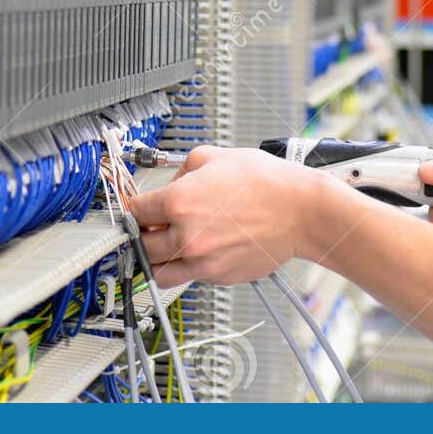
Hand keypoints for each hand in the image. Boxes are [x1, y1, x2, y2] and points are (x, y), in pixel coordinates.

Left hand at [126, 145, 327, 286]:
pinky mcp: (217, 276)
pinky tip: (197, 248)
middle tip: (149, 227)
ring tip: (165, 246)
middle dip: (141, 234)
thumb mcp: (213, 156)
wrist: (299, 211)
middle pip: (140, 245)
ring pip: (158, 271)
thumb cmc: (265, 183)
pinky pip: (187, 277)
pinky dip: (185, 266)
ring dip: (156, 259)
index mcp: (179, 202)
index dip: (133, 208)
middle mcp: (186, 235)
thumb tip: (171, 184)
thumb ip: (182, 170)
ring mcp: (201, 260)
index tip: (136, 209)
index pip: (134, 212)